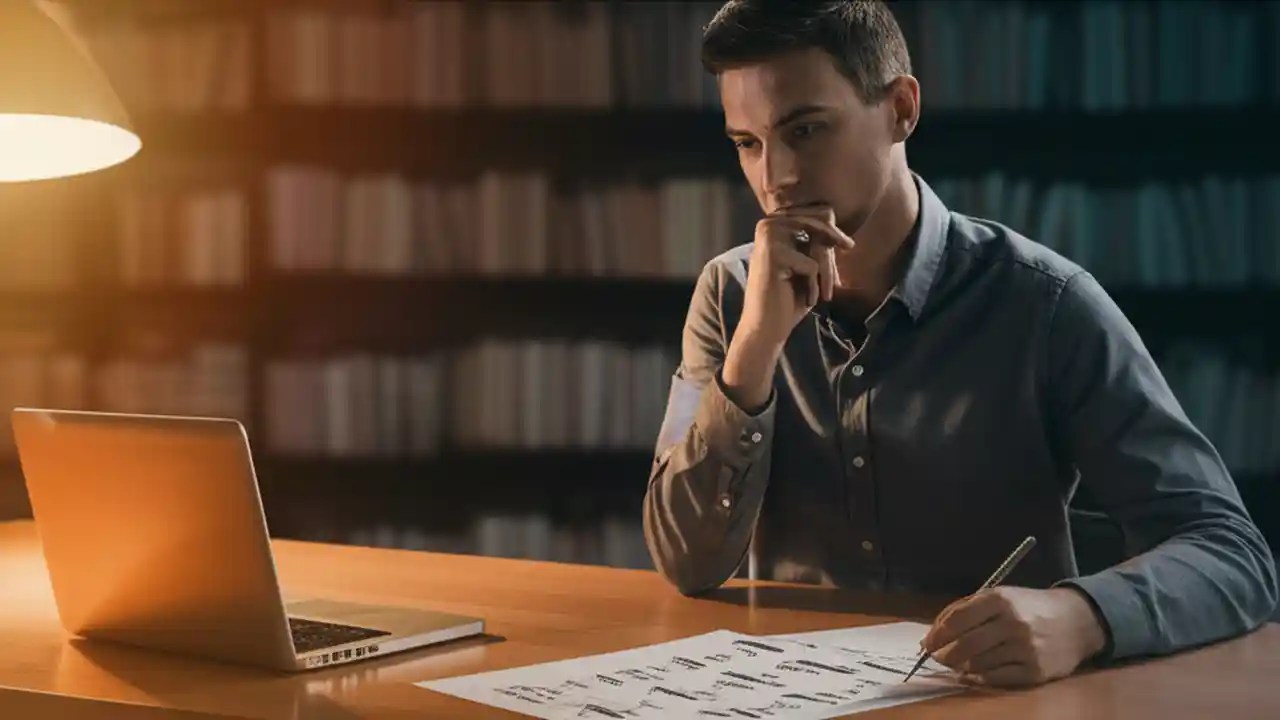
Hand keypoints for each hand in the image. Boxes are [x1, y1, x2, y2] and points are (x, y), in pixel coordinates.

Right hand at [738, 205, 853, 345]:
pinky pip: (812, 265)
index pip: (816, 214)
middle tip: (847, 252)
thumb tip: (833, 216)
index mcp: (774, 224)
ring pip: (818, 242)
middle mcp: (768, 225)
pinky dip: (815, 286)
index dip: (834, 231)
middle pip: (820, 222)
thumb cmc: (789, 298)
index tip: (847, 246)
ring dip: (827, 271)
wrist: (766, 328)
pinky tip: (808, 300)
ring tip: (825, 293)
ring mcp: (768, 237)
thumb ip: (818, 241)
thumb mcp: (809, 263)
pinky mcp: (772, 254)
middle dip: (834, 243)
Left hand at [920, 586, 1107, 687]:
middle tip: (939, 658)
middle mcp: (1012, 623)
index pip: (957, 619)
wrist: (1076, 620)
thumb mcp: (1000, 596)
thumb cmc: (1029, 607)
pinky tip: (977, 673)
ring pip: (978, 664)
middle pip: (964, 645)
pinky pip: (996, 679)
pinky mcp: (1035, 671)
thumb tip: (934, 632)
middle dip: (944, 655)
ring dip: (962, 667)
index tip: (927, 643)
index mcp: (999, 599)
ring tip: (959, 663)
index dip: (937, 634)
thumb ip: (967, 609)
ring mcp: (1025, 648)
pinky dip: (981, 678)